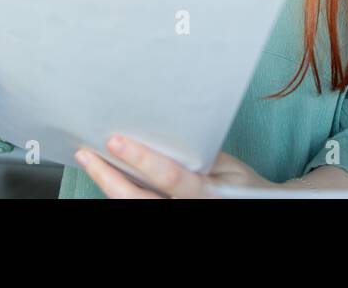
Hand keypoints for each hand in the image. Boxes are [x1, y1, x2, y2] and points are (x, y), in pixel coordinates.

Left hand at [74, 135, 275, 197]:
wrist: (262, 208)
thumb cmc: (243, 186)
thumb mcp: (228, 167)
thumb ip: (196, 154)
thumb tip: (162, 132)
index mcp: (204, 194)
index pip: (168, 177)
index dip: (139, 159)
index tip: (114, 140)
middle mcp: (184, 210)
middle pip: (136, 200)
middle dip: (106, 177)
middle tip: (84, 153)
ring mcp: (173, 215)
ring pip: (132, 206)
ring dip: (107, 184)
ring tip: (88, 160)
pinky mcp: (164, 215)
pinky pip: (138, 205)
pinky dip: (120, 190)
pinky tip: (106, 175)